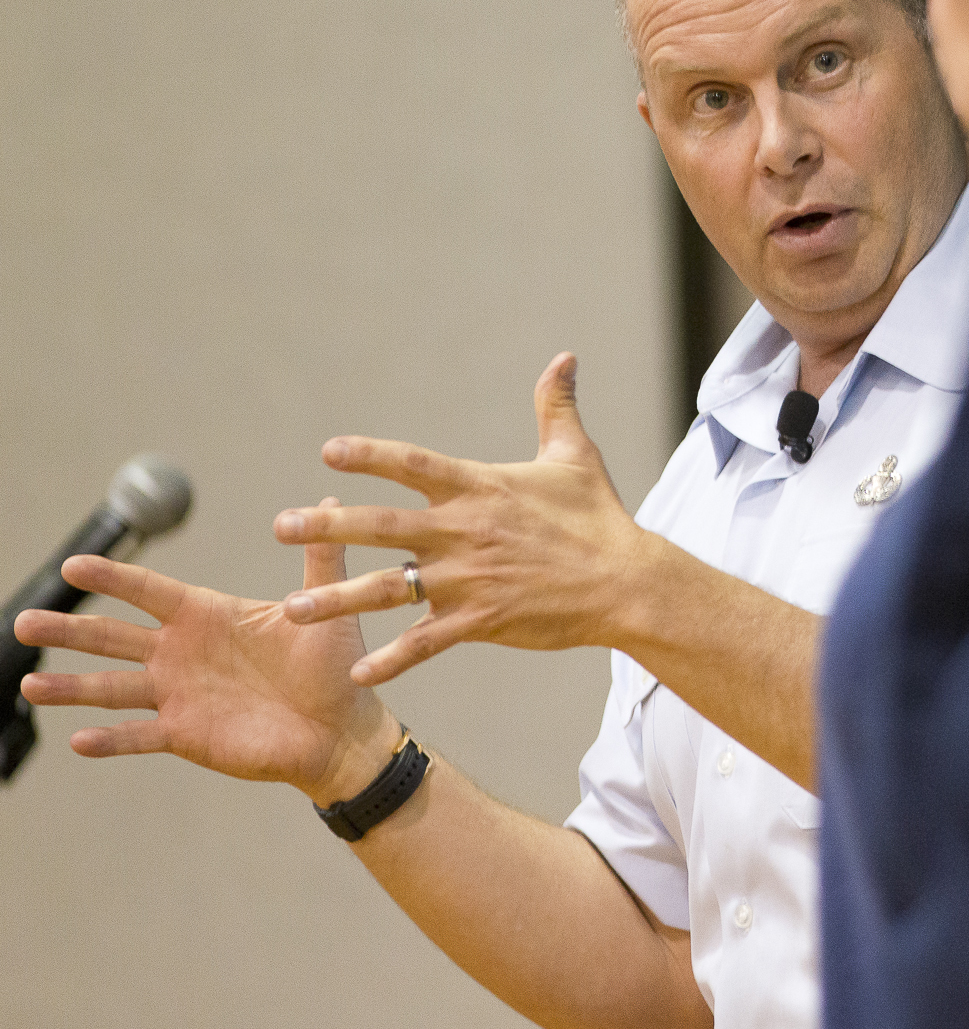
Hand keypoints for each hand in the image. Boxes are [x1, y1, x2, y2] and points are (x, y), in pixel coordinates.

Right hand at [15, 500, 399, 806]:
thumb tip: (330, 496)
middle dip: (69, 629)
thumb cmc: (334, 666)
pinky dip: (110, 740)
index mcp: (207, 616)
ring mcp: (179, 695)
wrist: (342, 730)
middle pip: (114, 637)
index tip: (73, 566)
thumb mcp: (324, 605)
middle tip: (24, 622)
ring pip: (112, 688)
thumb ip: (319, 556)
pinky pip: (139, 736)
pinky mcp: (186, 735)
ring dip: (70, 688)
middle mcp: (182, 653)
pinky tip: (77, 740)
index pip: (148, 592)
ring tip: (29, 685)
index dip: (112, 580)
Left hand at [272, 353, 656, 684]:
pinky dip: (391, 658)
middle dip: (328, 526)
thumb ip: (556, 405)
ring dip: (337, 598)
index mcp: (480, 488)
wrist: (627, 583)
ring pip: (389, 588)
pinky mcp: (481, 620)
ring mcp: (469, 579)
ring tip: (291, 607)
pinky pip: (426, 643)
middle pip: (383, 525)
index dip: (371, 455)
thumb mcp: (574, 456)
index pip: (414, 464)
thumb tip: (565, 356)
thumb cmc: (599, 517)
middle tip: (280, 526)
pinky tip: (356, 672)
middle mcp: (465, 531)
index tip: (329, 451)